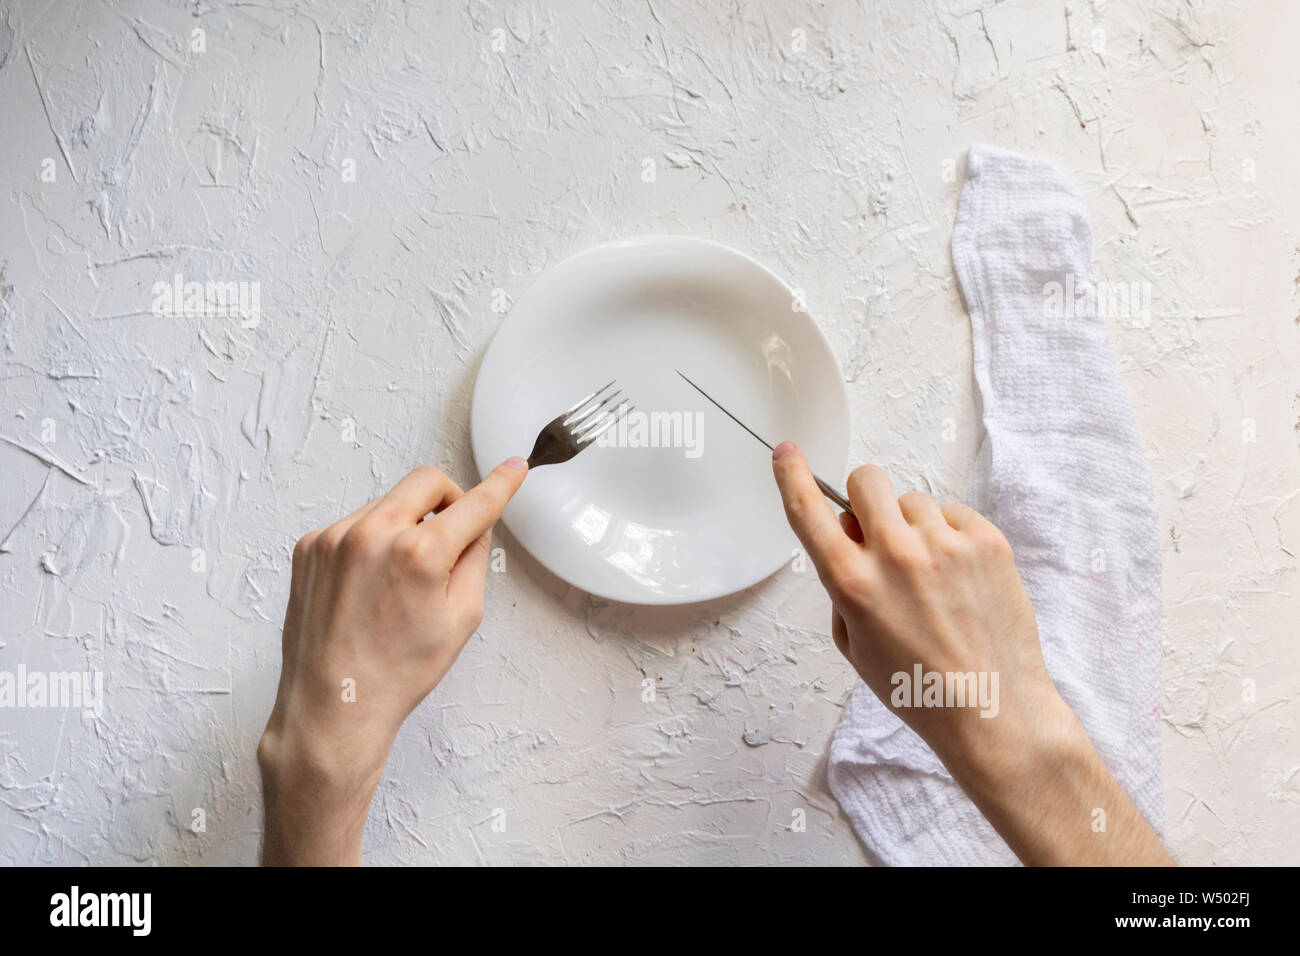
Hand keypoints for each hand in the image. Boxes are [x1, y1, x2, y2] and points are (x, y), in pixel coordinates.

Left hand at [258, 459, 527, 864]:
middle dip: (448, 499)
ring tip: (399, 581)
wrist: (334, 705)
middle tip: (451, 531)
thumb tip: (476, 525)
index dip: (502, 484)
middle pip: (426, 481)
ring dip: (405, 525)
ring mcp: (335, 537)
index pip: (474, 504)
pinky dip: (371, 542)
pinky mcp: (310, 546)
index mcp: (420, 553)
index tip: (514, 468)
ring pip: (388, 503)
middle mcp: (373, 534)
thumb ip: (475, 560)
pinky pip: (354, 524)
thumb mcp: (462, 619)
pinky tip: (369, 586)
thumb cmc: (397, 674)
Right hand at [771, 441, 1170, 864]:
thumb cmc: (919, 688)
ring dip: (911, 525)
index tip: (787, 452)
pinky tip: (957, 576)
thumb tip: (849, 537)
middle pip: (866, 479)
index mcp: (853, 584)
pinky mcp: (987, 541)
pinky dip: (949, 535)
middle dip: (864, 498)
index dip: (792, 475)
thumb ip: (840, 585)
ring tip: (929, 574)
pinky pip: (953, 513)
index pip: (809, 511)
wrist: (992, 709)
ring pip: (912, 499)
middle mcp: (896, 556)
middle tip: (876, 530)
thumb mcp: (853, 644)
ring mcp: (945, 544)